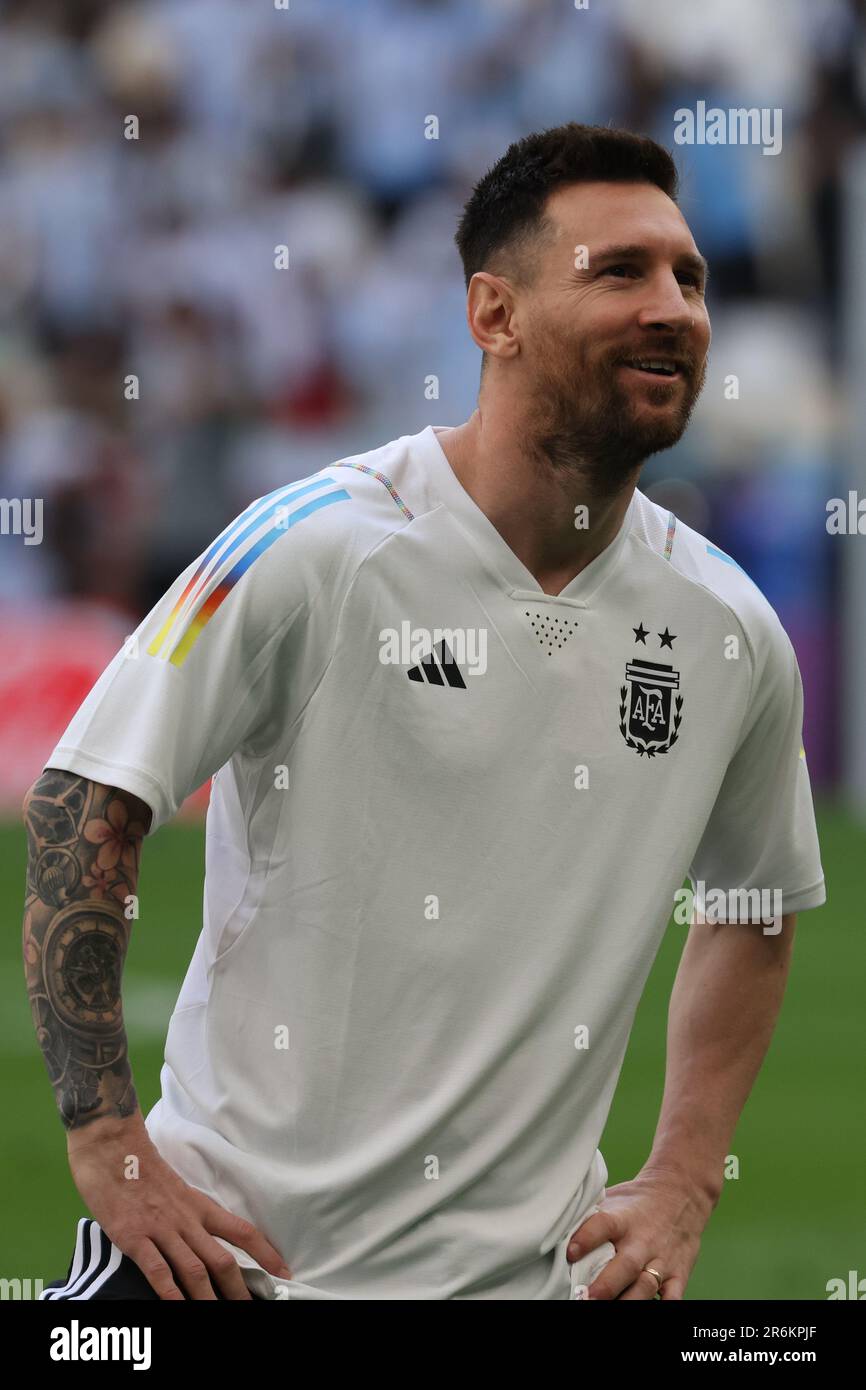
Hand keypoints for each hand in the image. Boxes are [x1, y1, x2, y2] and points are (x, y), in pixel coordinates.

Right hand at [67, 1112, 292, 1299]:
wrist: (112, 1146)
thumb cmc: (141, 1168)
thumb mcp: (176, 1188)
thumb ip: (189, 1213)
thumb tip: (201, 1239)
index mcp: (200, 1205)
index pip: (242, 1231)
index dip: (266, 1253)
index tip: (283, 1272)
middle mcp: (187, 1219)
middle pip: (223, 1259)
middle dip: (239, 1289)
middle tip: (251, 1308)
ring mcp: (162, 1229)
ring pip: (195, 1270)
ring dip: (209, 1299)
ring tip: (219, 1317)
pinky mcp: (134, 1236)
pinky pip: (157, 1270)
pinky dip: (170, 1293)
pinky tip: (178, 1309)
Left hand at [565, 1166, 715, 1299]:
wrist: (681, 1192)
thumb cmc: (638, 1201)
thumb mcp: (614, 1200)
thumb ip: (591, 1216)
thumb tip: (558, 1231)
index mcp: (624, 1219)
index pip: (603, 1224)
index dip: (586, 1238)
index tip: (570, 1253)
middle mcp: (643, 1240)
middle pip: (625, 1265)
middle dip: (606, 1286)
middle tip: (585, 1298)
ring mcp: (662, 1259)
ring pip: (646, 1285)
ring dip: (628, 1301)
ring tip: (608, 1310)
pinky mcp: (678, 1273)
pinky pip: (673, 1296)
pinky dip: (664, 1306)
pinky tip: (647, 1309)